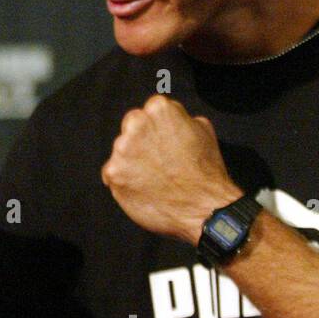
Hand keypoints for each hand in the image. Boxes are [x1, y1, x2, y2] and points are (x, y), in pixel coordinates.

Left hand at [100, 94, 242, 243]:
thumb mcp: (204, 130)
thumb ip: (181, 118)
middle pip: (131, 127)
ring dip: (131, 160)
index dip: (158, 128)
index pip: (150, 110)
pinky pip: (111, 173)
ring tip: (153, 177)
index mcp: (159, 109)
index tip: (163, 140)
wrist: (204, 208)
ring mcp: (122, 149)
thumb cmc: (207, 172)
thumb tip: (173, 120)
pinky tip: (140, 188)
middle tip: (158, 160)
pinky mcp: (113, 173)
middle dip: (141, 140)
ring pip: (120, 150)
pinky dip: (122, 180)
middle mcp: (137, 124)